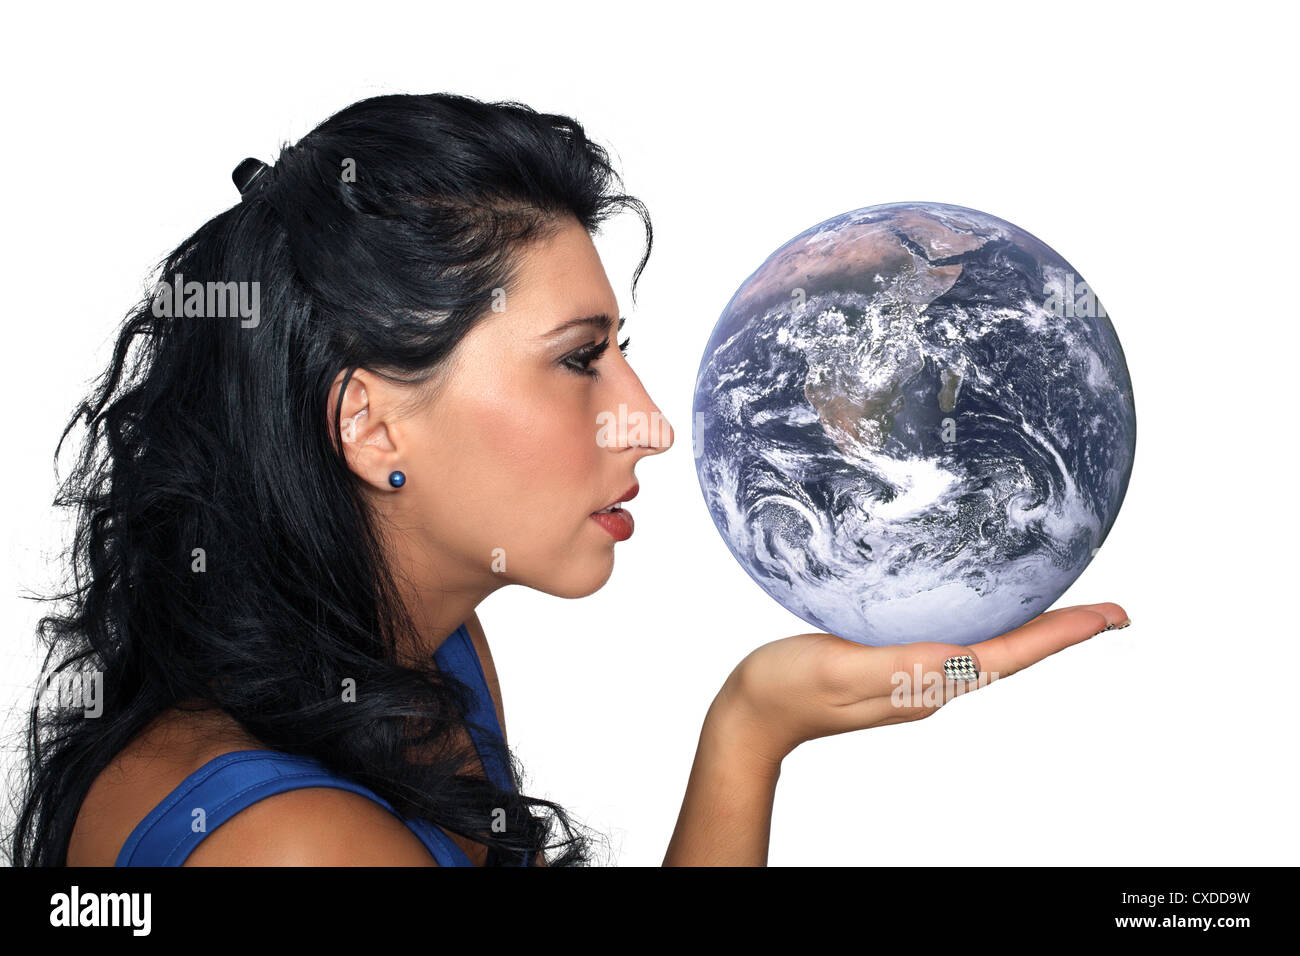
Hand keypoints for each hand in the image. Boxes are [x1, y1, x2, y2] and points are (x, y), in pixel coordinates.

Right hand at [714, 602, 1129, 769]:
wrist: (751, 715)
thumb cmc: (785, 688)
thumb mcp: (840, 670)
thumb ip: (898, 666)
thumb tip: (961, 658)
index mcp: (926, 683)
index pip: (1011, 656)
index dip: (1064, 634)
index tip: (1112, 615)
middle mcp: (931, 684)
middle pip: (1014, 656)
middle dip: (1063, 631)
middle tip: (1111, 609)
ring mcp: (915, 679)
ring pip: (992, 651)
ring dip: (1033, 630)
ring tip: (1067, 608)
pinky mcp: (896, 668)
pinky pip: (961, 646)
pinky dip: (992, 627)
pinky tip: (988, 610)